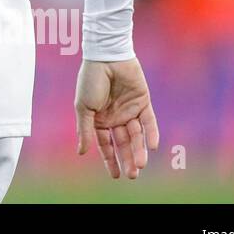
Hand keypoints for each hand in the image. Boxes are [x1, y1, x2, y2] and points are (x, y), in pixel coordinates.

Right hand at [75, 57, 159, 179]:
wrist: (106, 57)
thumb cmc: (90, 80)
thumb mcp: (83, 107)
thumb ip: (85, 130)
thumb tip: (81, 152)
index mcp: (99, 119)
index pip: (106, 144)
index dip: (110, 160)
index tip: (115, 176)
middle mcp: (115, 117)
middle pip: (123, 143)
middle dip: (126, 159)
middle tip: (132, 175)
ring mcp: (130, 110)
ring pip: (136, 135)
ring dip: (138, 150)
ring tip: (140, 165)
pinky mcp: (143, 102)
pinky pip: (149, 121)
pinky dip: (151, 133)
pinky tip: (152, 146)